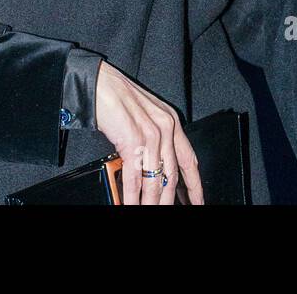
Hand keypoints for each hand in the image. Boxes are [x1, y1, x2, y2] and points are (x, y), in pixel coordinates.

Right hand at [94, 61, 202, 205]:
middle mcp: (165, 128)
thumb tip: (154, 167)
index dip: (194, 185)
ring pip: (156, 180)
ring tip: (150, 213)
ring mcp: (150, 135)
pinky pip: (135, 177)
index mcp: (171, 122)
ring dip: (152, 203)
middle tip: (170, 212)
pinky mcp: (132, 142)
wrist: (99, 84)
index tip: (197, 200)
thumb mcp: (146, 117)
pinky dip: (133, 197)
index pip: (190, 160)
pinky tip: (131, 206)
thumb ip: (155, 140)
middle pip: (173, 175)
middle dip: (171, 200)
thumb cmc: (118, 98)